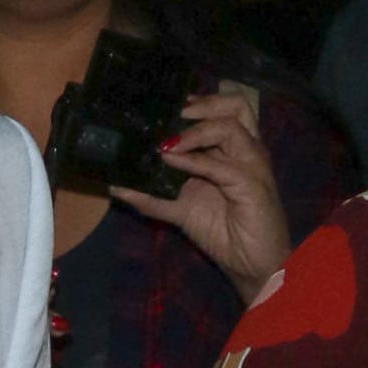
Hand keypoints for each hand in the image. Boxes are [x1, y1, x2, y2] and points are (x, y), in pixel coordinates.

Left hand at [110, 87, 290, 300]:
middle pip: (236, 106)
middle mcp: (245, 151)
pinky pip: (221, 166)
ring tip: (169, 141)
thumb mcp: (179, 209)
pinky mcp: (252, 186)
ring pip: (231, 126)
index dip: (197, 102)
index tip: (165, 103)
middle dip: (205, 103)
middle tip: (176, 112)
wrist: (250, 265)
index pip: (221, 110)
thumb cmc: (222, 232)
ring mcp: (252, 165)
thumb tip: (116, 185)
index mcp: (232, 150)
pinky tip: (172, 160)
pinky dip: (194, 160)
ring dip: (196, 129)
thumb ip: (151, 196)